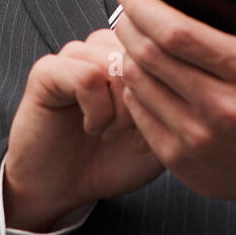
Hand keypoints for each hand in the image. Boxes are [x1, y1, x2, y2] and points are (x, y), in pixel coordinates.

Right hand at [3, 28, 163, 230]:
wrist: (62, 188)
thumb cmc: (111, 160)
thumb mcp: (161, 134)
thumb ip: (176, 102)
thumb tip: (187, 77)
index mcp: (129, 54)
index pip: (163, 51)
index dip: (164, 94)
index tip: (151, 126)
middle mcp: (102, 46)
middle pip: (143, 56)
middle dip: (144, 103)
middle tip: (127, 132)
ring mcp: (74, 54)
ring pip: (117, 63)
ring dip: (121, 109)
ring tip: (110, 132)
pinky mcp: (47, 70)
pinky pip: (88, 77)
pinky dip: (97, 112)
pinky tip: (91, 128)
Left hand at [112, 0, 235, 204]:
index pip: (178, 32)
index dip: (145, 8)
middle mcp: (222, 108)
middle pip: (150, 54)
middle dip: (128, 24)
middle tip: (127, 12)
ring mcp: (197, 136)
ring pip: (137, 81)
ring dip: (126, 52)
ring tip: (133, 39)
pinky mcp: (177, 156)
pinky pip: (137, 110)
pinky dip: (132, 86)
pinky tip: (142, 74)